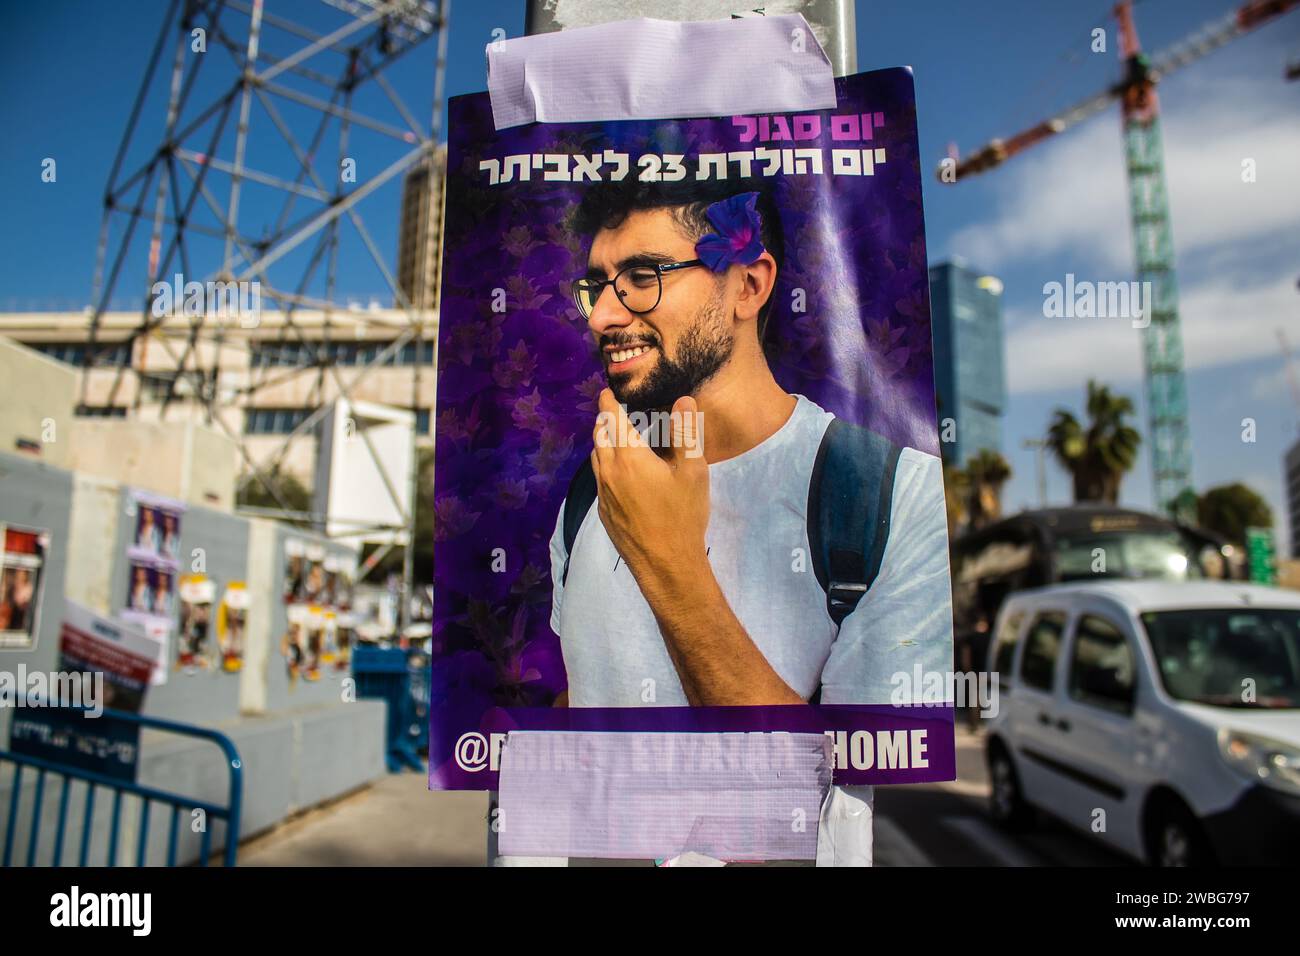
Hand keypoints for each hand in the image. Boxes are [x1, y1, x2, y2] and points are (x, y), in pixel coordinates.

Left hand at [591, 389, 708, 587]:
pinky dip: (604, 466)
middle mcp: (609, 472)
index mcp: (629, 457)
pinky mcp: (604, 513)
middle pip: (598, 437)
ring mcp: (604, 494)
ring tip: (614, 437)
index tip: (605, 391)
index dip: (607, 403)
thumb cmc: (683, 516)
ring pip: (596, 459)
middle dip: (603, 420)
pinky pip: (599, 480)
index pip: (611, 420)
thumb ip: (686, 433)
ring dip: (602, 443)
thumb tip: (683, 400)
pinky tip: (620, 473)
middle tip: (611, 411)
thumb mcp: (693, 472)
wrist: (666, 565)